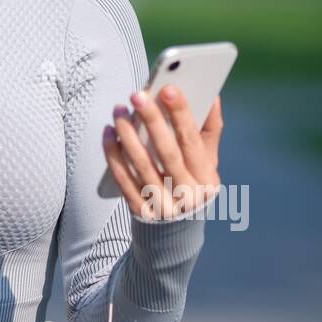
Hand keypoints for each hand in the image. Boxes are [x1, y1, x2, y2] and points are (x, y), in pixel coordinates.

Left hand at [102, 86, 223, 219]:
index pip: (193, 142)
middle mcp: (186, 193)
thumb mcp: (207, 163)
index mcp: (206, 177)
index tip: (168, 89)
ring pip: (142, 164)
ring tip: (119, 110)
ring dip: (128, 134)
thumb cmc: (192, 183)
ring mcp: (162, 205)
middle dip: (152, 121)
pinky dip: (113, 154)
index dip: (182, 115)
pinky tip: (108, 132)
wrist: (176, 232)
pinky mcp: (140, 211)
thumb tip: (213, 95)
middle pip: (167, 152)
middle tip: (137, 94)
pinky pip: (122, 178)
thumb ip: (209, 130)